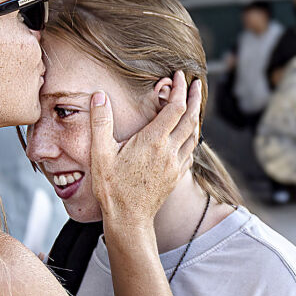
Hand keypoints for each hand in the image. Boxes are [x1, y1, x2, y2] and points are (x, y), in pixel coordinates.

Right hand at [89, 71, 200, 230]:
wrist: (129, 220)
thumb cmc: (112, 189)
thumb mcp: (100, 154)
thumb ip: (100, 122)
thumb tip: (98, 96)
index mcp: (153, 141)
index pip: (175, 107)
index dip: (180, 89)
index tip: (180, 76)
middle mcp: (169, 151)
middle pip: (190, 118)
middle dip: (194, 97)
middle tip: (196, 83)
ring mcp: (175, 164)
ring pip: (194, 135)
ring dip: (195, 116)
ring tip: (194, 104)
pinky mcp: (176, 176)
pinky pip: (190, 151)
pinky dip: (192, 136)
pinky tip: (188, 135)